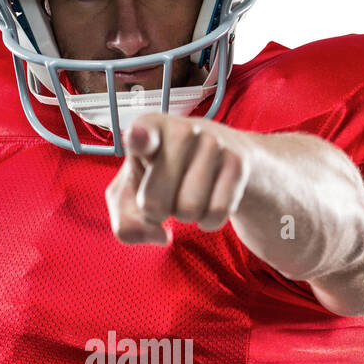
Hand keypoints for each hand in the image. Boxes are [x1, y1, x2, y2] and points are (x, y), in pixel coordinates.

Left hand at [105, 113, 253, 244]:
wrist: (221, 156)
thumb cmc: (162, 175)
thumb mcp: (133, 196)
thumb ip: (126, 224)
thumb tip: (161, 235)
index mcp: (148, 128)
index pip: (142, 134)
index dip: (139, 138)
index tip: (137, 137)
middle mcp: (182, 129)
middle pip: (154, 203)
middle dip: (156, 213)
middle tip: (163, 196)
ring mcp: (213, 143)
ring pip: (189, 209)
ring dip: (185, 215)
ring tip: (187, 194)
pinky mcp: (237, 162)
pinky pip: (216, 213)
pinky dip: (208, 220)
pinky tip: (207, 202)